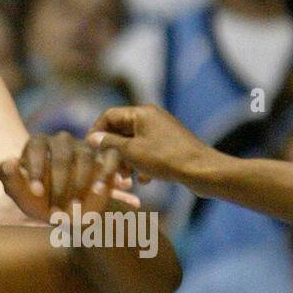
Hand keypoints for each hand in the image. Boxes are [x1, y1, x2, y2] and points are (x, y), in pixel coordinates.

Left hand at [0, 132, 136, 222]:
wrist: (65, 211)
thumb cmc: (37, 199)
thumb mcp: (18, 192)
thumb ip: (7, 176)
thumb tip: (10, 161)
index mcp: (38, 143)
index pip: (36, 146)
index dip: (36, 169)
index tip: (36, 193)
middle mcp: (62, 141)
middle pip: (63, 155)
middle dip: (60, 185)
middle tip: (57, 210)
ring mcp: (85, 147)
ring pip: (86, 157)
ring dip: (81, 185)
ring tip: (76, 208)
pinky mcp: (105, 156)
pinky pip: (110, 157)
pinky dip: (108, 173)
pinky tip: (102, 191)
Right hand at [88, 105, 210, 185]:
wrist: (202, 170)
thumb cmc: (165, 158)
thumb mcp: (131, 151)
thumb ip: (109, 143)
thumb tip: (92, 138)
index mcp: (141, 112)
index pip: (109, 115)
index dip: (96, 132)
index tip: (90, 150)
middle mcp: (151, 118)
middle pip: (121, 130)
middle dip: (112, 151)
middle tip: (109, 169)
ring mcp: (162, 131)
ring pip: (134, 144)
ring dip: (126, 161)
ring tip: (125, 180)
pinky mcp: (170, 146)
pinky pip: (148, 152)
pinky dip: (141, 164)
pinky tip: (144, 180)